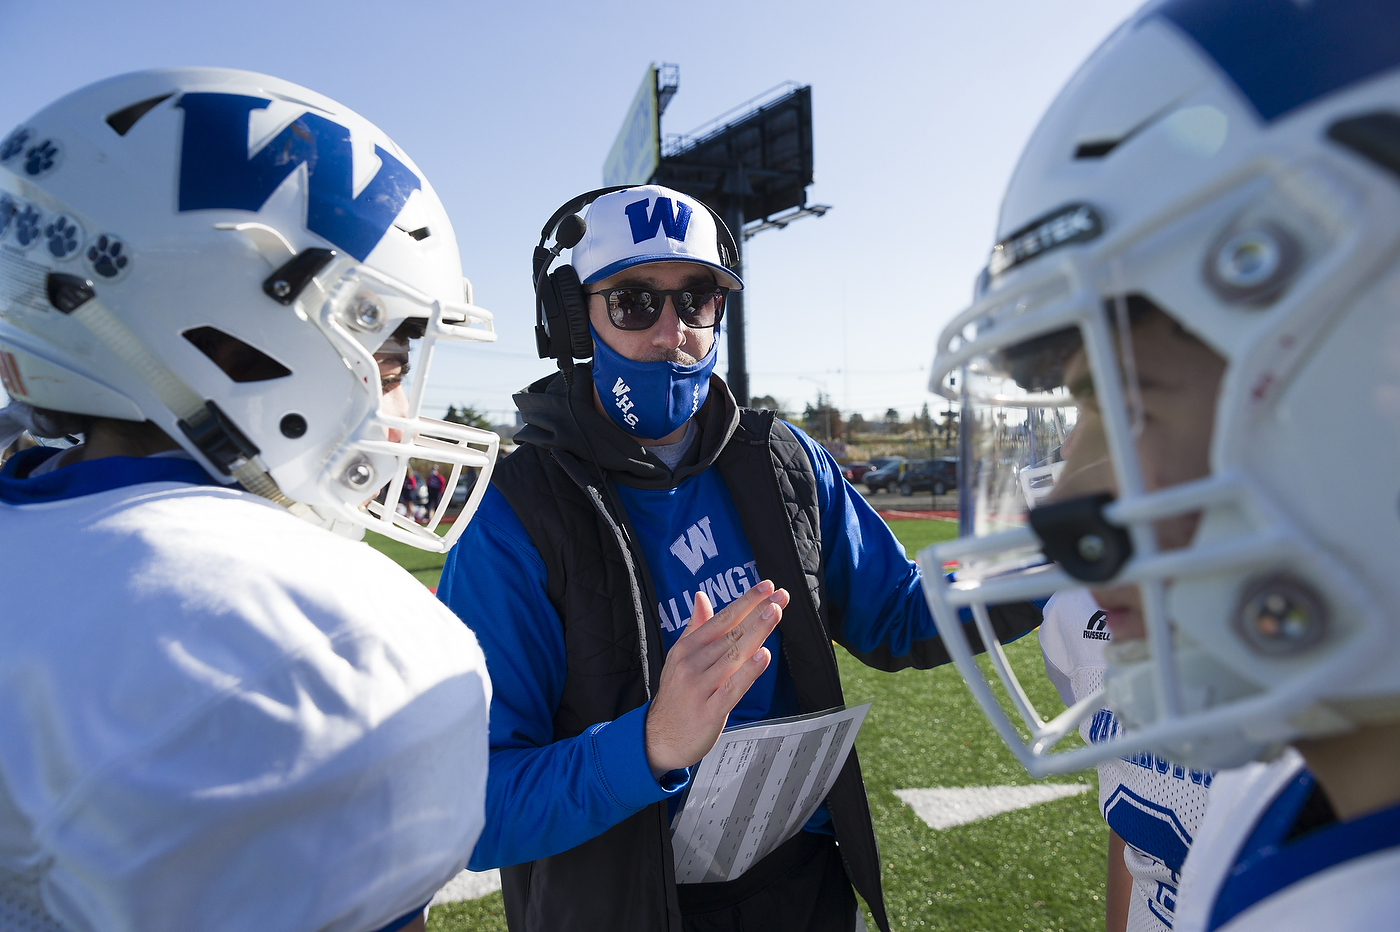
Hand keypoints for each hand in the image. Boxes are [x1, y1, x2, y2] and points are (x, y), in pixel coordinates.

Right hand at [644, 580, 788, 777]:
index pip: (721, 619)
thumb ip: (695, 628)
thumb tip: (701, 598)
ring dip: (756, 633)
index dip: (745, 602)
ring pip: (733, 656)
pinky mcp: (710, 711)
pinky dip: (748, 671)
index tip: (766, 587)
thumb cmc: (676, 696)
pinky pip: (732, 688)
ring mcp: (700, 687)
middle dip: (758, 612)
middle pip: (731, 634)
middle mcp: (692, 664)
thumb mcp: (680, 657)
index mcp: (686, 649)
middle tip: (780, 596)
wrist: (657, 738)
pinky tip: (763, 656)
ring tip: (774, 614)